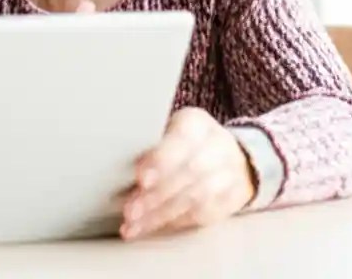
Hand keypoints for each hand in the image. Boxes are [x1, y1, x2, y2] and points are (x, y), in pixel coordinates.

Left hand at [120, 107, 256, 239]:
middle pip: (188, 174)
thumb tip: (116, 163)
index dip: (161, 161)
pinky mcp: (231, 200)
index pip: (181, 140)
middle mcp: (217, 147)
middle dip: (155, 195)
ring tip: (134, 225)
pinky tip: (151, 228)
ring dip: (160, 215)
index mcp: (196, 124)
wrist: (235, 156)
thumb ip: (149, 143)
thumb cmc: (186, 142)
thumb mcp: (169, 129)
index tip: (141, 178)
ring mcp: (228, 175)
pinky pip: (202, 215)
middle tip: (130, 211)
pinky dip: (173, 223)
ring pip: (195, 198)